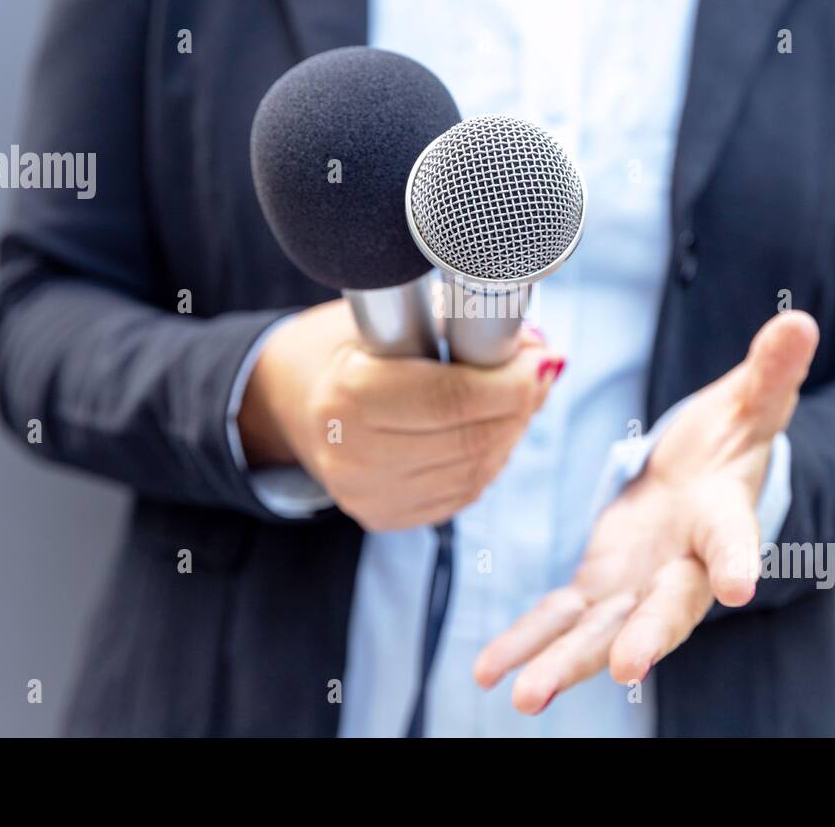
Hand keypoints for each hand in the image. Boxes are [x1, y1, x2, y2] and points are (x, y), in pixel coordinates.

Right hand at [237, 300, 562, 530]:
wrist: (293, 399)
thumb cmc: (349, 348)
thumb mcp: (390, 320)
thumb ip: (459, 328)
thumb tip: (536, 347)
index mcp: (351, 394)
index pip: (456, 398)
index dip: (513, 381)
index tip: (541, 357)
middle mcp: (354, 453)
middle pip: (473, 440)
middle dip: (521, 405)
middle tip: (539, 374)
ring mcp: (367, 493)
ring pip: (475, 471)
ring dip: (510, 433)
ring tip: (518, 400)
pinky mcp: (383, 515)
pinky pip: (462, 494)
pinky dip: (489, 462)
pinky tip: (491, 432)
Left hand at [474, 311, 818, 712]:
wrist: (702, 480)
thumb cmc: (729, 443)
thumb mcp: (750, 403)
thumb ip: (770, 372)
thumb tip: (799, 320)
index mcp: (721, 519)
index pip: (733, 538)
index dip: (736, 558)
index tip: (739, 586)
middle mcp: (684, 567)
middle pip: (668, 607)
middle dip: (645, 636)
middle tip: (625, 669)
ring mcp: (640, 585)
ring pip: (604, 629)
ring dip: (566, 662)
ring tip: (524, 697)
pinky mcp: (602, 585)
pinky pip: (561, 618)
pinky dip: (527, 642)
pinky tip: (490, 673)